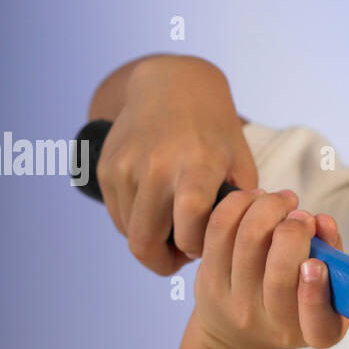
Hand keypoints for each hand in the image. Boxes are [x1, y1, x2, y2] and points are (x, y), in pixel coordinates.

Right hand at [93, 55, 257, 275]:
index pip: (189, 226)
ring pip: (130, 233)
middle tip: (182, 256)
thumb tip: (240, 248)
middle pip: (145, 241)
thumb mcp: (241, 163)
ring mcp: (126, 166)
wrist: (172, 87)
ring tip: (173, 227)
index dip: (196, 247)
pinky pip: (117, 216)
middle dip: (163, 262)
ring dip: (150, 241)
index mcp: (197, 166)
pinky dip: (135, 223)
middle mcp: (157, 166)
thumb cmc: (214, 133)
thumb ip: (241, 208)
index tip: (206, 245)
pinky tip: (156, 209)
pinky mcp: (107, 167)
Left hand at [192, 189, 348, 348]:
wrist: (238, 338)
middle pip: (279, 271)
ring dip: (269, 208)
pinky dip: (240, 204)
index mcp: (305, 332)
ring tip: (283, 202)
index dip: (316, 289)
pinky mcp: (207, 280)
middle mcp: (267, 323)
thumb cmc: (291, 309)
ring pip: (248, 239)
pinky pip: (219, 229)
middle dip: (295, 230)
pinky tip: (256, 200)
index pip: (315, 320)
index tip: (316, 263)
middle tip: (303, 217)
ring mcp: (233, 302)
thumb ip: (334, 259)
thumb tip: (324, 222)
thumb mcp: (325, 299)